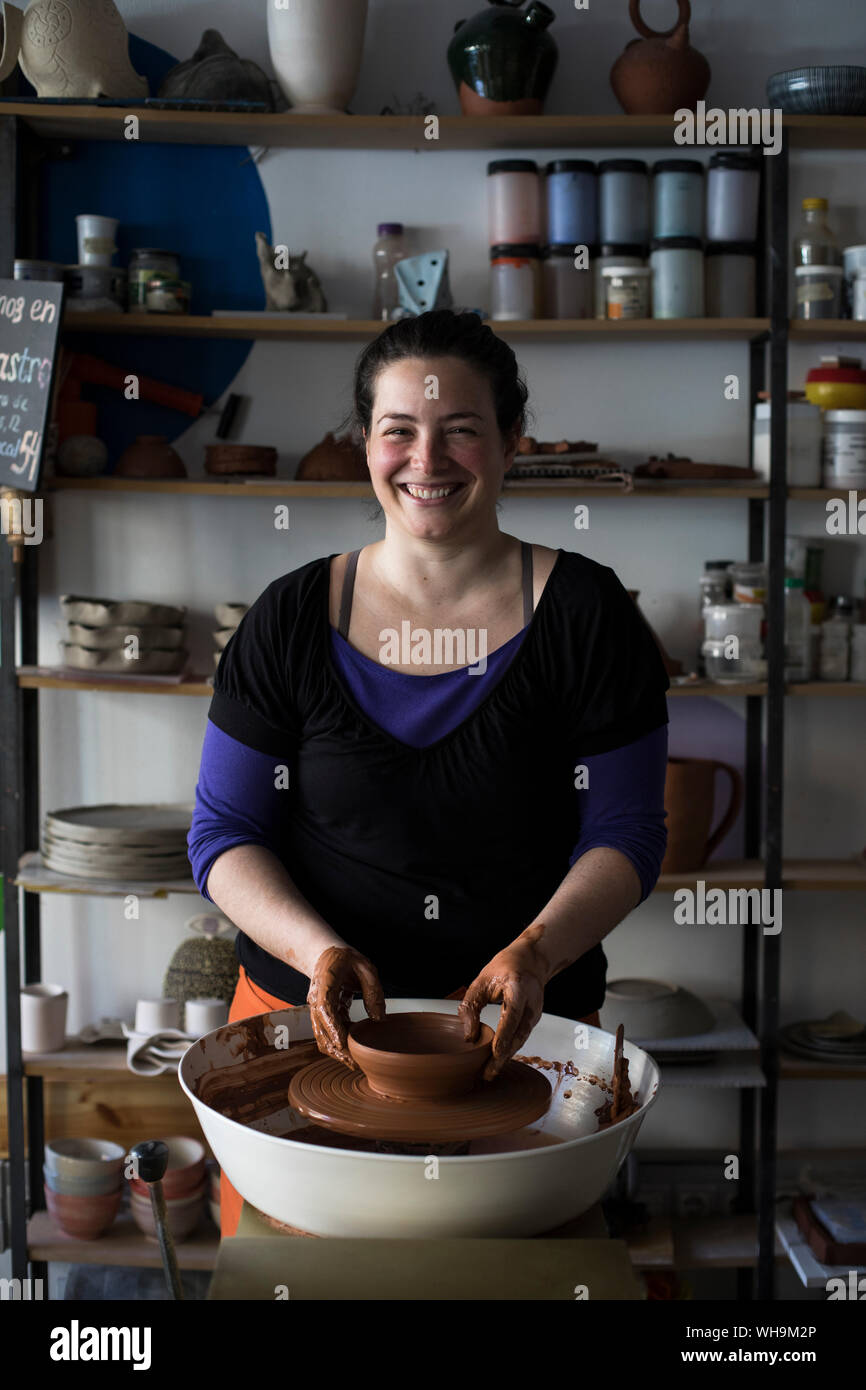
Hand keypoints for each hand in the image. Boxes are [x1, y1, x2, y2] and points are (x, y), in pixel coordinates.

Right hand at [307, 945, 385, 1066]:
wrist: (325, 954)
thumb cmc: (344, 958)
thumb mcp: (365, 966)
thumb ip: (373, 990)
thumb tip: (379, 1019)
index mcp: (325, 982)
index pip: (325, 1008)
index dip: (332, 1027)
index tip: (341, 1042)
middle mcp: (316, 998)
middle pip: (321, 1029)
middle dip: (336, 1048)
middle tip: (355, 1063)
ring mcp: (317, 1008)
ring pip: (321, 1036)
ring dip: (336, 1050)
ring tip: (354, 1063)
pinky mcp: (322, 1015)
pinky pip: (327, 1033)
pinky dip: (338, 1044)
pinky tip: (353, 1051)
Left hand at [459, 926, 550, 1080]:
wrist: (532, 961)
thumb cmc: (505, 968)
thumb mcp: (481, 981)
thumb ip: (472, 1006)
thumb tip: (468, 1036)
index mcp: (518, 987)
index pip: (512, 1014)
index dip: (504, 1035)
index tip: (495, 1052)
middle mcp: (531, 1003)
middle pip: (519, 1033)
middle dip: (504, 1055)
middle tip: (488, 1073)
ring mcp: (535, 1013)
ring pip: (521, 1039)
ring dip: (507, 1057)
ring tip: (489, 1072)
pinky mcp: (533, 1020)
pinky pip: (521, 1037)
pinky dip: (511, 1050)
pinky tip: (498, 1060)